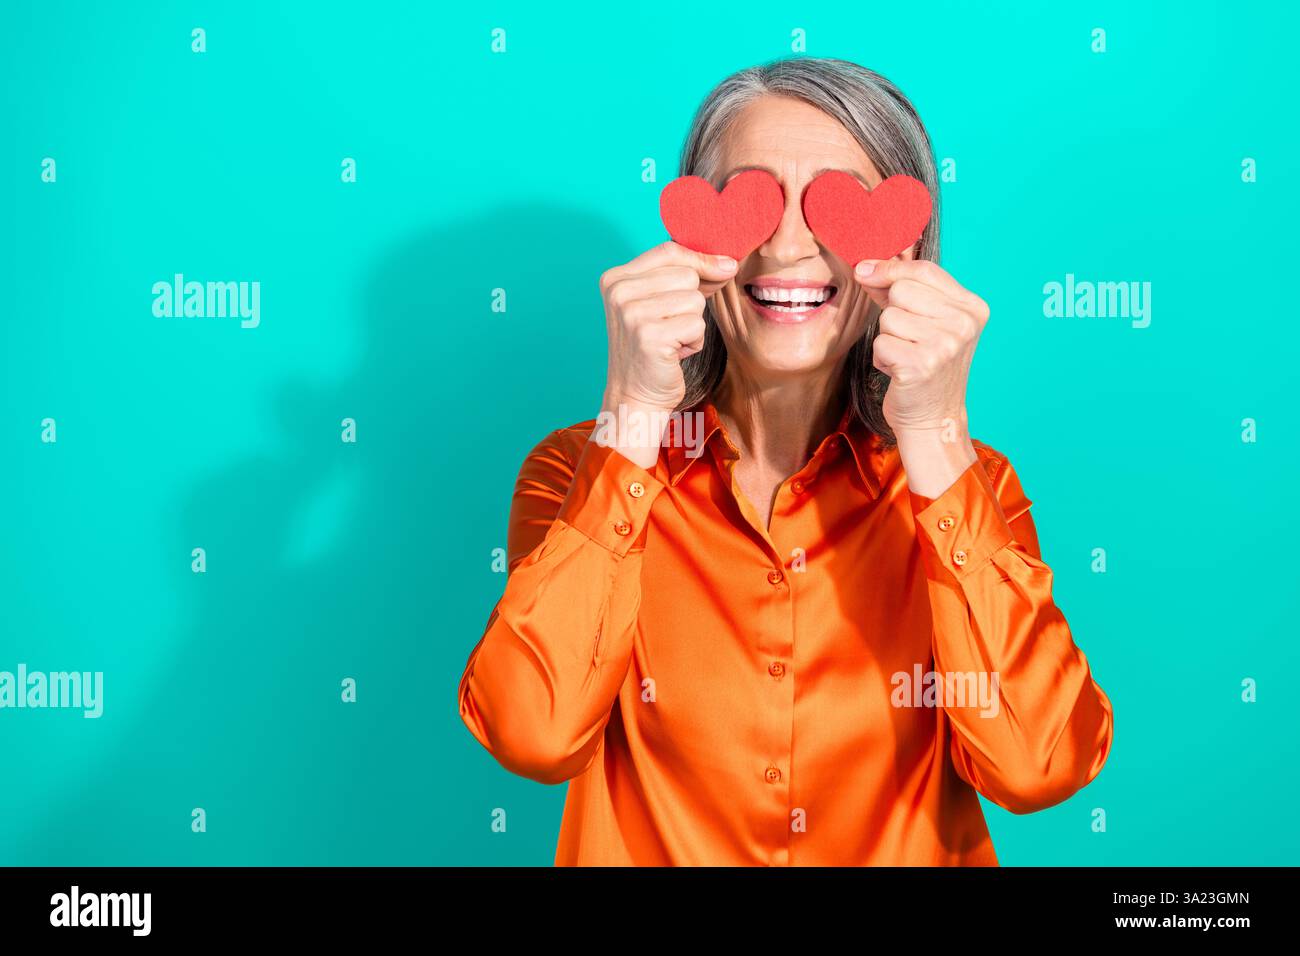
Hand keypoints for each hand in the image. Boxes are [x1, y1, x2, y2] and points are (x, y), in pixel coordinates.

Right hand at [596, 241, 736, 466]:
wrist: (635, 396)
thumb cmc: (653, 348)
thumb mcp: (659, 303)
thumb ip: (685, 276)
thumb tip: (727, 263)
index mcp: (616, 278)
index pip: (669, 251)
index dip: (702, 259)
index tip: (725, 269)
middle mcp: (619, 291)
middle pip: (687, 275)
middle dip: (693, 301)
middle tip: (672, 325)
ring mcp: (631, 313)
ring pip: (694, 300)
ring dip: (693, 324)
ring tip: (672, 340)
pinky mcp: (649, 336)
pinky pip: (696, 325)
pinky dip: (694, 342)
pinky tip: (674, 353)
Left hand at [853, 258, 988, 434]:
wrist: (934, 419)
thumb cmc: (927, 368)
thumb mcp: (928, 323)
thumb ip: (903, 291)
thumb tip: (866, 267)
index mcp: (972, 308)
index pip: (925, 270)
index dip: (889, 268)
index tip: (865, 271)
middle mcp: (964, 324)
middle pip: (901, 290)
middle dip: (892, 312)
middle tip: (908, 339)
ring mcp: (945, 345)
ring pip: (888, 318)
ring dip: (887, 338)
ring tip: (905, 357)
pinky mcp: (921, 365)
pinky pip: (880, 344)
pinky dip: (882, 359)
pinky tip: (899, 372)